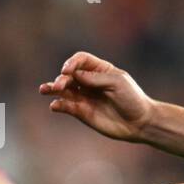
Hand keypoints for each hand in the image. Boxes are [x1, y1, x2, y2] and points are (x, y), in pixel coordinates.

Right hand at [39, 52, 154, 140]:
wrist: (139, 123)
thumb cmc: (132, 99)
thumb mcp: (117, 83)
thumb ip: (95, 78)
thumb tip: (73, 75)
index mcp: (100, 70)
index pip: (80, 60)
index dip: (72, 63)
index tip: (68, 70)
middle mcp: (89, 81)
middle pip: (69, 74)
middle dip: (62, 78)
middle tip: (60, 85)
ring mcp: (84, 96)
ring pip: (63, 89)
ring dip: (53, 88)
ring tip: (44, 89)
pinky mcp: (82, 112)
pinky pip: (66, 106)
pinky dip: (58, 104)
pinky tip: (55, 105)